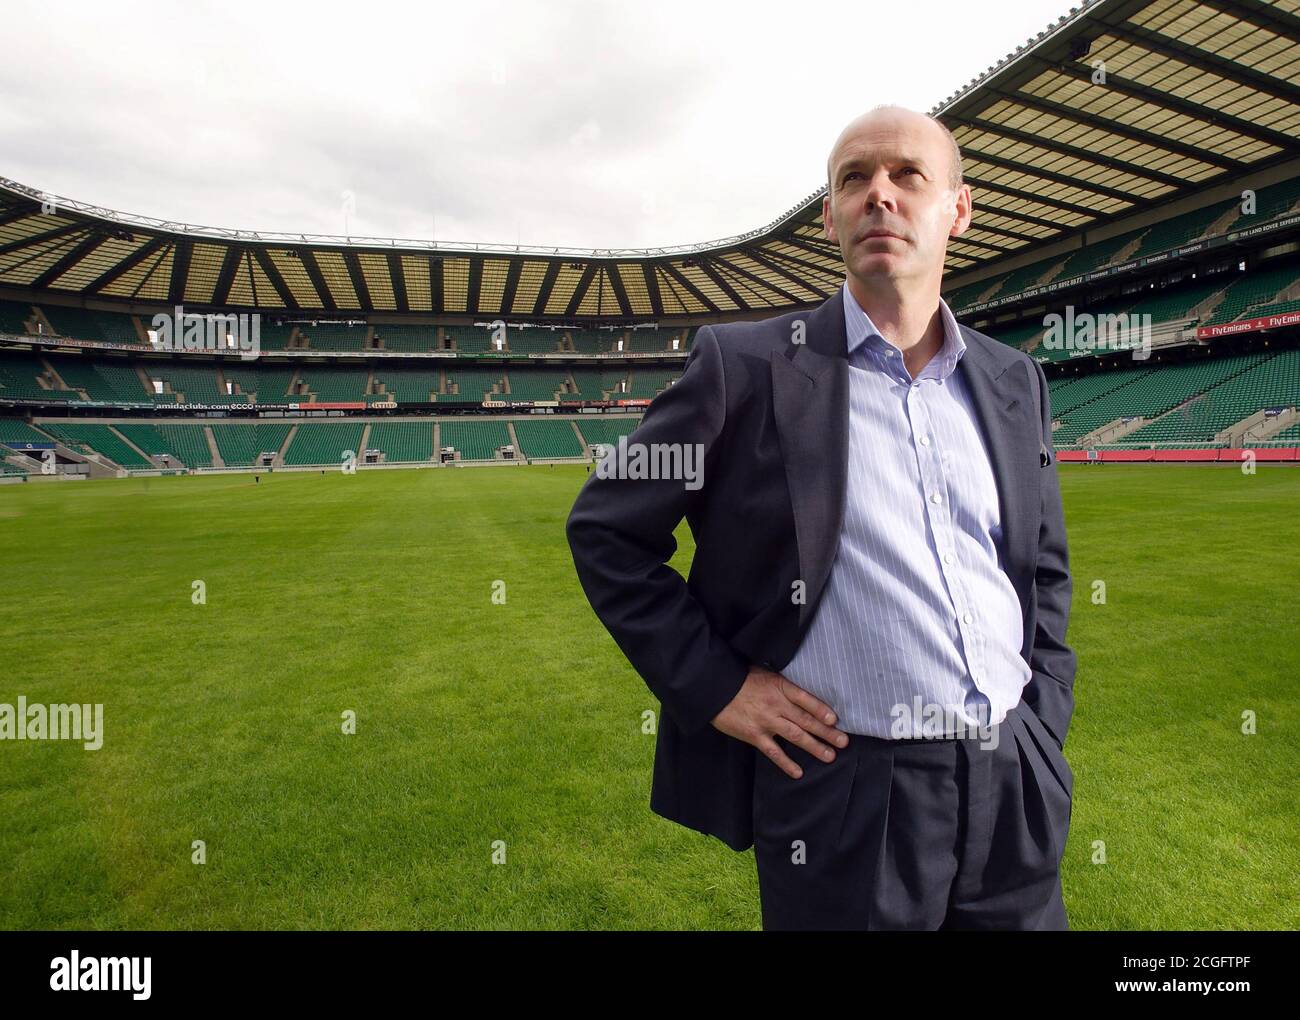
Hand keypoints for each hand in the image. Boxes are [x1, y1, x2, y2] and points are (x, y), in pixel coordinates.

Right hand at [710, 665, 848, 778]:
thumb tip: (801, 696)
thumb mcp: (765, 674)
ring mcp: (766, 722)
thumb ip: (783, 686)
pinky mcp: (754, 736)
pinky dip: (786, 763)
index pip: (806, 699)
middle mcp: (776, 705)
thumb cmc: (740, 679)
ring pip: (795, 736)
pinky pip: (773, 751)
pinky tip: (798, 772)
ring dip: (814, 747)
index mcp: (780, 687)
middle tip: (843, 741)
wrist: (714, 689)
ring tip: (830, 756)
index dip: (822, 710)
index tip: (835, 720)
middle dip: (826, 732)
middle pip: (806, 720)